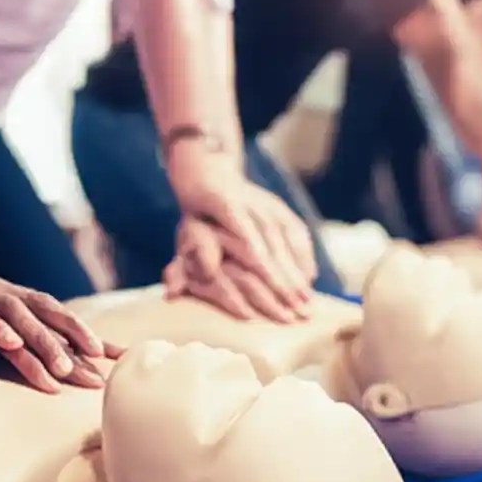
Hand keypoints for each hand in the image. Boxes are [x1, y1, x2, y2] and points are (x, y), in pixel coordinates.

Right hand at [0, 247, 105, 392]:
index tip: (112, 359)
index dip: (80, 334)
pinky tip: (7, 342)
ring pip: (11, 311)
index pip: (48, 314)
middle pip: (41, 310)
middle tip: (100, 367)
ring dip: (39, 339)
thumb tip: (6, 367)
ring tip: (62, 367)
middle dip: (73, 338)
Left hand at [167, 160, 315, 308]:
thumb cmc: (194, 214)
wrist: (207, 170)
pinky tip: (309, 279)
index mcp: (223, 206)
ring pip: (287, 240)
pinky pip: (296, 231)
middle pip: (273, 245)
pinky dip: (304, 254)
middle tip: (299, 311)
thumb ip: (177, 266)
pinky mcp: (278, 205)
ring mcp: (267, 202)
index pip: (251, 244)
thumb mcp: (181, 239)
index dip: (268, 271)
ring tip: (307, 303)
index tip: (280, 295)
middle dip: (288, 279)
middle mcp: (250, 202)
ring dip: (299, 272)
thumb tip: (172, 293)